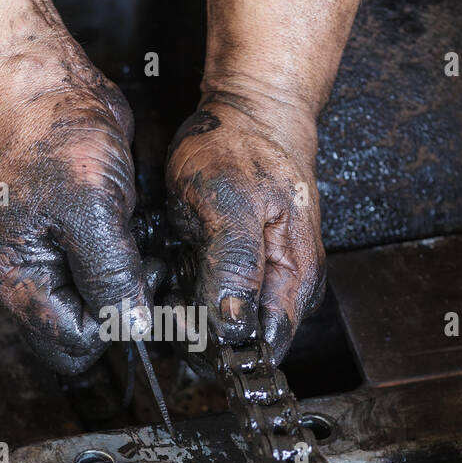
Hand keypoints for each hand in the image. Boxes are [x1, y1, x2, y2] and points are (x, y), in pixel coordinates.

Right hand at [0, 40, 148, 373]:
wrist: (43, 83)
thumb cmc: (52, 136)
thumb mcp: (92, 214)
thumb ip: (112, 277)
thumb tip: (132, 325)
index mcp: (15, 279)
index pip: (69, 340)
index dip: (111, 325)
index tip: (144, 289)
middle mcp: (26, 275)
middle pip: (74, 335)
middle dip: (116, 317)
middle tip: (149, 279)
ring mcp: (46, 257)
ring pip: (91, 306)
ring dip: (123, 292)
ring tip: (147, 257)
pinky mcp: (70, 236)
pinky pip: (98, 274)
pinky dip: (123, 268)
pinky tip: (139, 242)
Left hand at [167, 84, 324, 363]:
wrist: (251, 111)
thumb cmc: (242, 148)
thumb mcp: (231, 203)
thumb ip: (233, 265)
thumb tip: (233, 325)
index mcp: (295, 282)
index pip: (261, 349)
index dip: (221, 351)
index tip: (182, 330)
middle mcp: (286, 289)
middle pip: (240, 343)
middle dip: (198, 333)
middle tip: (166, 300)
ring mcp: (266, 278)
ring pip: (222, 324)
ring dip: (189, 314)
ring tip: (168, 280)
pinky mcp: (244, 267)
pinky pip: (212, 299)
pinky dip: (187, 292)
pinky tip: (172, 272)